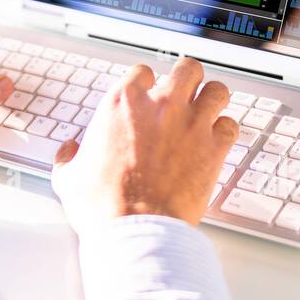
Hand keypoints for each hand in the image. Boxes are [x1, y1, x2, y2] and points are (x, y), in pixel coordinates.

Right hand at [51, 57, 236, 229]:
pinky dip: (225, 131)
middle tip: (184, 94)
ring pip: (217, 90)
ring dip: (212, 99)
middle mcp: (160, 105)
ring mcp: (191, 123)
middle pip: (187, 69)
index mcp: (122, 104)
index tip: (146, 96)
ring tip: (207, 110)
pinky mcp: (214, 148)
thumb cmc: (103, 206)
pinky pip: (231, 125)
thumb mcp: (69, 178)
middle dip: (187, 79)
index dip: (146, 83)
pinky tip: (217, 140)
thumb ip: (69, 156)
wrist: (136, 230)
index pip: (142, 72)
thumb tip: (69, 150)